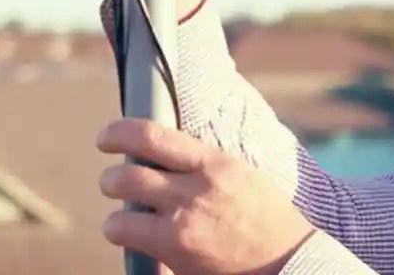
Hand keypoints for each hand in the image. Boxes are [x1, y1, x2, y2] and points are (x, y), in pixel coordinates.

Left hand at [97, 119, 314, 274]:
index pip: (154, 136)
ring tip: (120, 218)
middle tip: (112, 183)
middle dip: (111, 179)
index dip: (120, 133)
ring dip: (114, 212)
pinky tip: (133, 240)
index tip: (106, 137)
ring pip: (121, 205)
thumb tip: (164, 156)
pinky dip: (123, 236)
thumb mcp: (241, 176)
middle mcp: (195, 187)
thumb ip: (204, 164)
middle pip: (128, 173)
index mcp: (213, 162)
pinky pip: (127, 235)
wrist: (286, 260)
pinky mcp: (175, 250)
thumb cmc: (267, 220)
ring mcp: (183, 220)